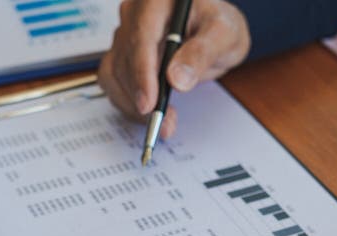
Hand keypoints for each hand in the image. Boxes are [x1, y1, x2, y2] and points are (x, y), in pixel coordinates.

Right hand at [98, 0, 249, 137]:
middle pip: (125, 59)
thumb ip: (202, 53)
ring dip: (133, 104)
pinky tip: (149, 115)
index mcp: (156, 1)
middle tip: (165, 123)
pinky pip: (113, 82)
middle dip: (142, 97)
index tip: (149, 103)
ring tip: (162, 122)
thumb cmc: (217, 24)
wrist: (213, 30)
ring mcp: (125, 35)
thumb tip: (177, 79)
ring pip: (114, 73)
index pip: (141, 37)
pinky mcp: (122, 56)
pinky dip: (128, 103)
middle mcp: (135, 14)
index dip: (142, 73)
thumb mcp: (223, 34)